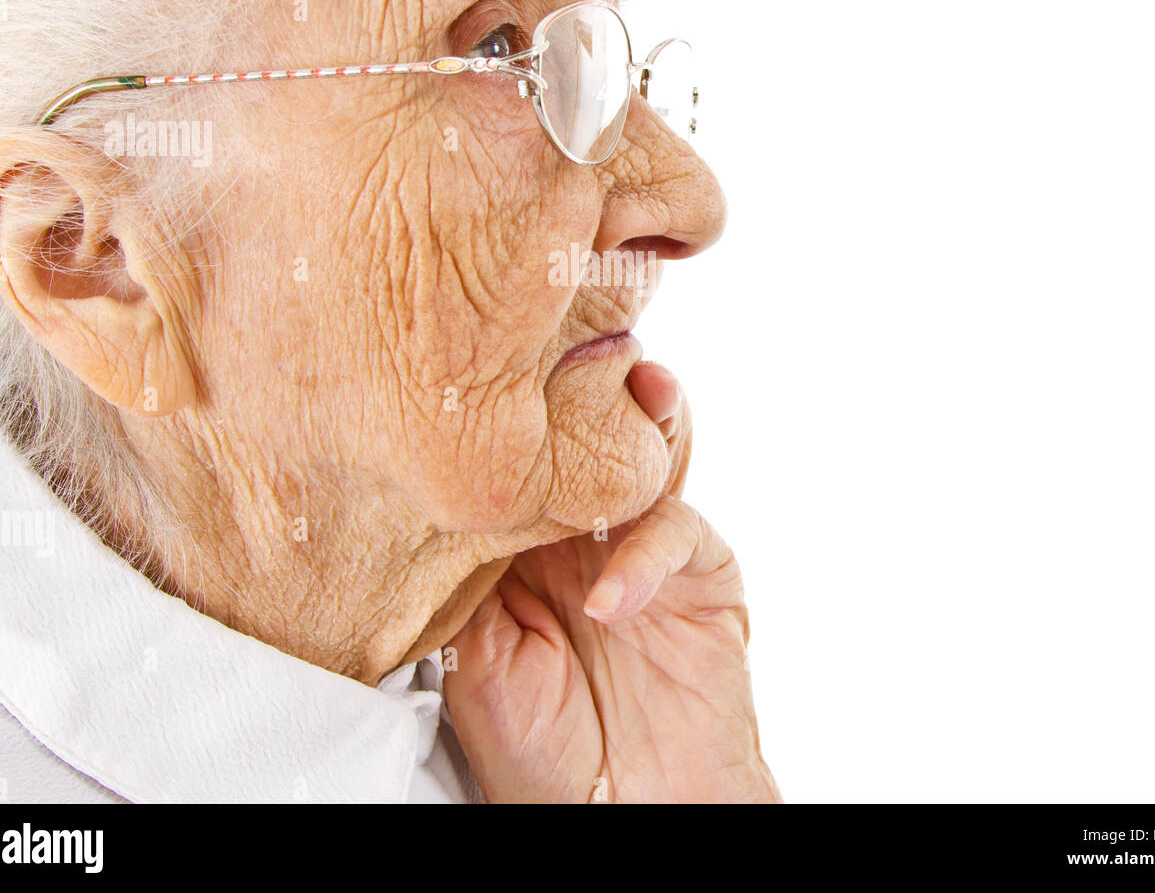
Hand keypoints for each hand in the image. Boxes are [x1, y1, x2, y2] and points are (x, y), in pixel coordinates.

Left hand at [443, 365, 780, 802]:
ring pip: (654, 452)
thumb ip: (470, 575)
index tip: (487, 369)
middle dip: (589, 383)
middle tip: (572, 343)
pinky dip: (645, 556)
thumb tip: (452, 486)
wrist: (625, 811)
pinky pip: (678, 532)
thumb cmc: (539, 751)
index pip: (526, 452)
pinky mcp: (702, 575)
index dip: (514, 408)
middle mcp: (586, 528)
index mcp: (526, 537)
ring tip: (638, 380)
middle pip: (595, 430)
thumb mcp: (472, 661)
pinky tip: (610, 600)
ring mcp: (646, 545)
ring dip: (645, 415)